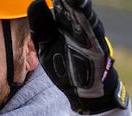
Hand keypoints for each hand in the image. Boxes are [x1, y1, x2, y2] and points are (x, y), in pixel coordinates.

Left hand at [28, 0, 128, 114]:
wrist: (83, 90)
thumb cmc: (66, 65)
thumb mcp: (46, 44)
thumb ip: (41, 25)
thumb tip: (36, 2)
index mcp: (65, 21)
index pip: (58, 0)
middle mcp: (77, 22)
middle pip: (69, 0)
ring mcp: (88, 30)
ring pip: (80, 7)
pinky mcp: (95, 41)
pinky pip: (89, 24)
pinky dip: (84, 11)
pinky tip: (77, 2)